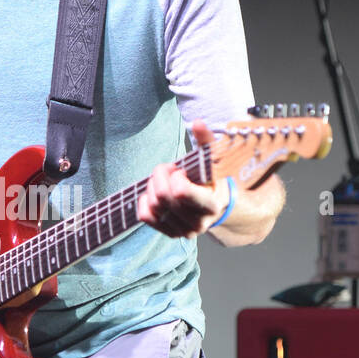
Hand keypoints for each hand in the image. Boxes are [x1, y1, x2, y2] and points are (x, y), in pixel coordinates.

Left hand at [137, 119, 230, 239]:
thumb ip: (206, 141)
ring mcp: (183, 232)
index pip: (180, 192)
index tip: (181, 171)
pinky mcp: (169, 234)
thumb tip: (198, 123)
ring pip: (153, 206)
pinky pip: (145, 216)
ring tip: (164, 182)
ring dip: (153, 187)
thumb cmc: (211, 179)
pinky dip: (145, 201)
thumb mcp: (212, 160)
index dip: (175, 176)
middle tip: (167, 170)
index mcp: (211, 205)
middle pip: (163, 196)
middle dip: (160, 177)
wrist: (213, 205)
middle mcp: (198, 223)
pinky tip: (154, 193)